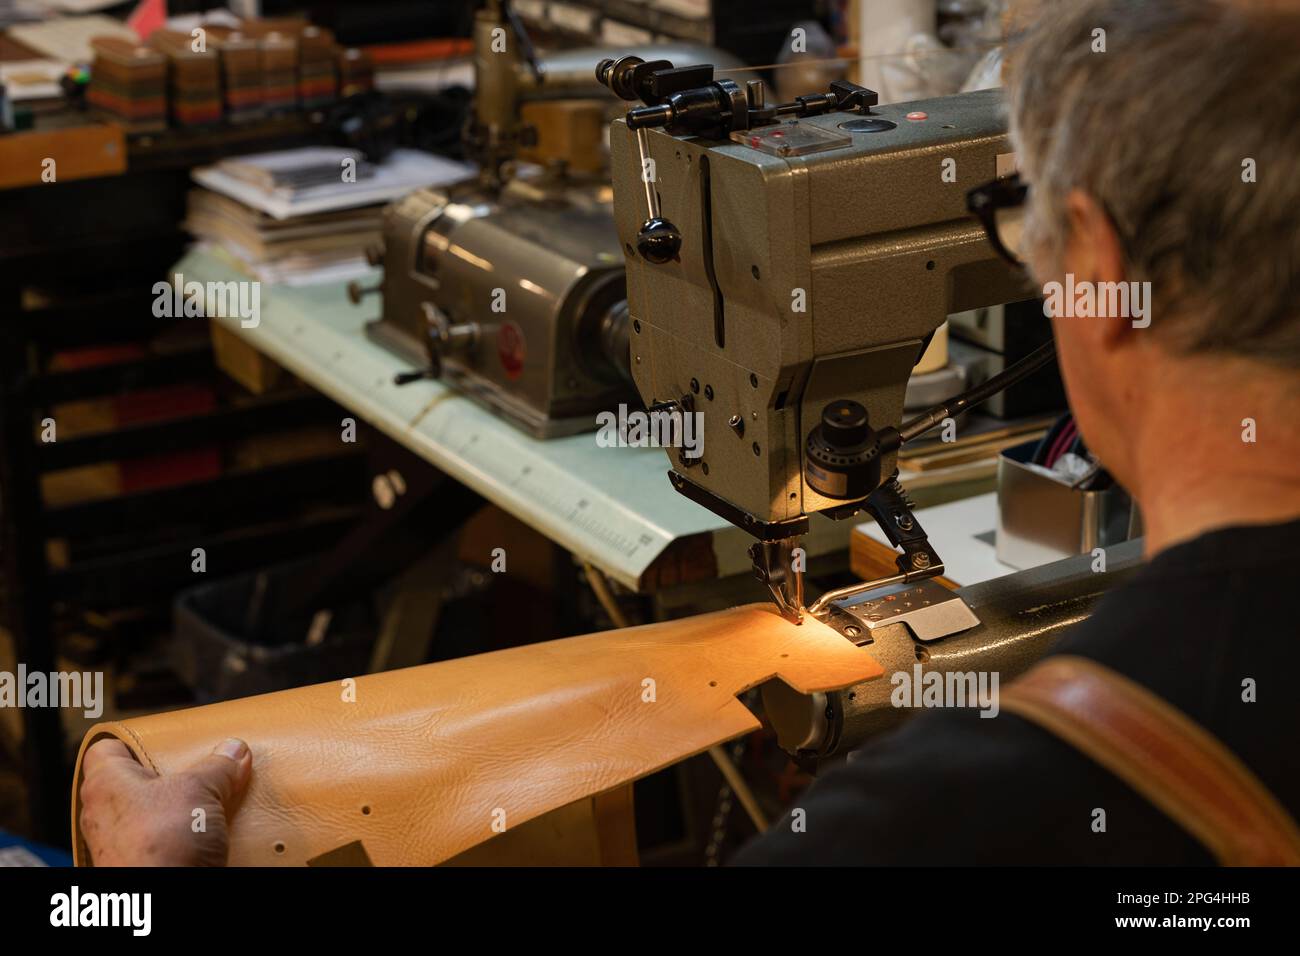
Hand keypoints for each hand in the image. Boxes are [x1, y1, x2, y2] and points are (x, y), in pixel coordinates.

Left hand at [79, 737, 252, 865]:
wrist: (164, 903)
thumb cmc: (159, 846)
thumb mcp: (199, 790)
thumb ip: (217, 766)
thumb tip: (232, 751)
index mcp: (105, 785)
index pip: (106, 749)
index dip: (133, 741)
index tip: (162, 739)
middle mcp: (105, 815)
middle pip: (135, 782)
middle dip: (169, 776)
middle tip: (198, 768)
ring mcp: (121, 845)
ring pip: (150, 814)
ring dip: (178, 809)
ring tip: (208, 801)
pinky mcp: (140, 866)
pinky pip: (162, 842)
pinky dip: (182, 837)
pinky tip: (207, 833)